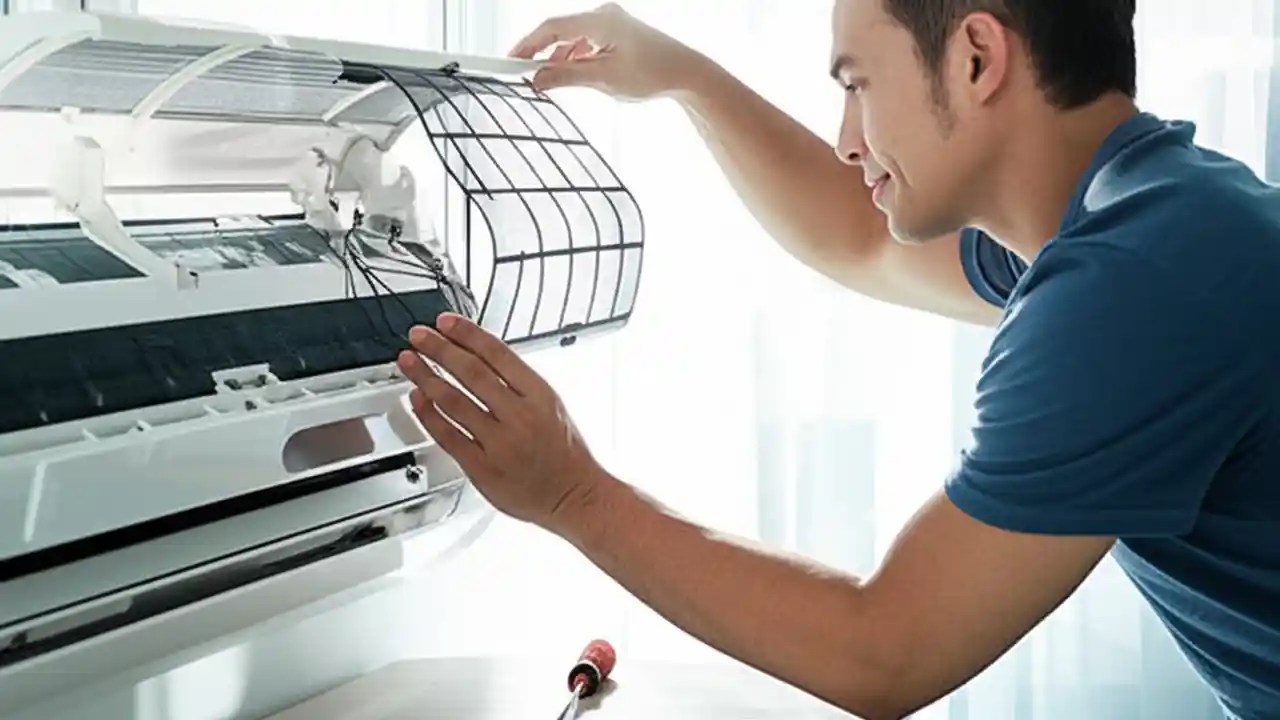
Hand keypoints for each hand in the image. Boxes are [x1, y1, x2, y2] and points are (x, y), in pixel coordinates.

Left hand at [397, 313, 604, 532]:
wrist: (574, 496)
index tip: (445, 322)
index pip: (497, 353)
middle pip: (471, 372)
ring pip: (454, 402)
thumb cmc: (563, 453)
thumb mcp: (551, 405)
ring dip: (426, 377)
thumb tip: (476, 356)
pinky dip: (429, 414)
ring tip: (409, 362)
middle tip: (419, 336)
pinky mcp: (483, 468)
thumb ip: (517, 384)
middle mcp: (519, 416)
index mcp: (539, 395)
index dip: (467, 333)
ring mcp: (500, 443)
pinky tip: (417, 399)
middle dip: (439, 349)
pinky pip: (448, 436)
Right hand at [508, 2, 709, 99]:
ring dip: (559, 59)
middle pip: (560, 31)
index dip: (527, 45)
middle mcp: (603, 15)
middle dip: (540, 53)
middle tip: (521, 73)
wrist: (686, 72)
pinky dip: (575, 58)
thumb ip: (567, 77)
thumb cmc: (652, 73)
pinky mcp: (617, 33)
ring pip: (573, 39)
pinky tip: (571, 74)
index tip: (509, 61)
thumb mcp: (604, 79)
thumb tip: (536, 79)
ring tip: (546, 80)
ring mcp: (611, 23)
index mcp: (599, 20)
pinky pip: (586, 43)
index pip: (551, 27)